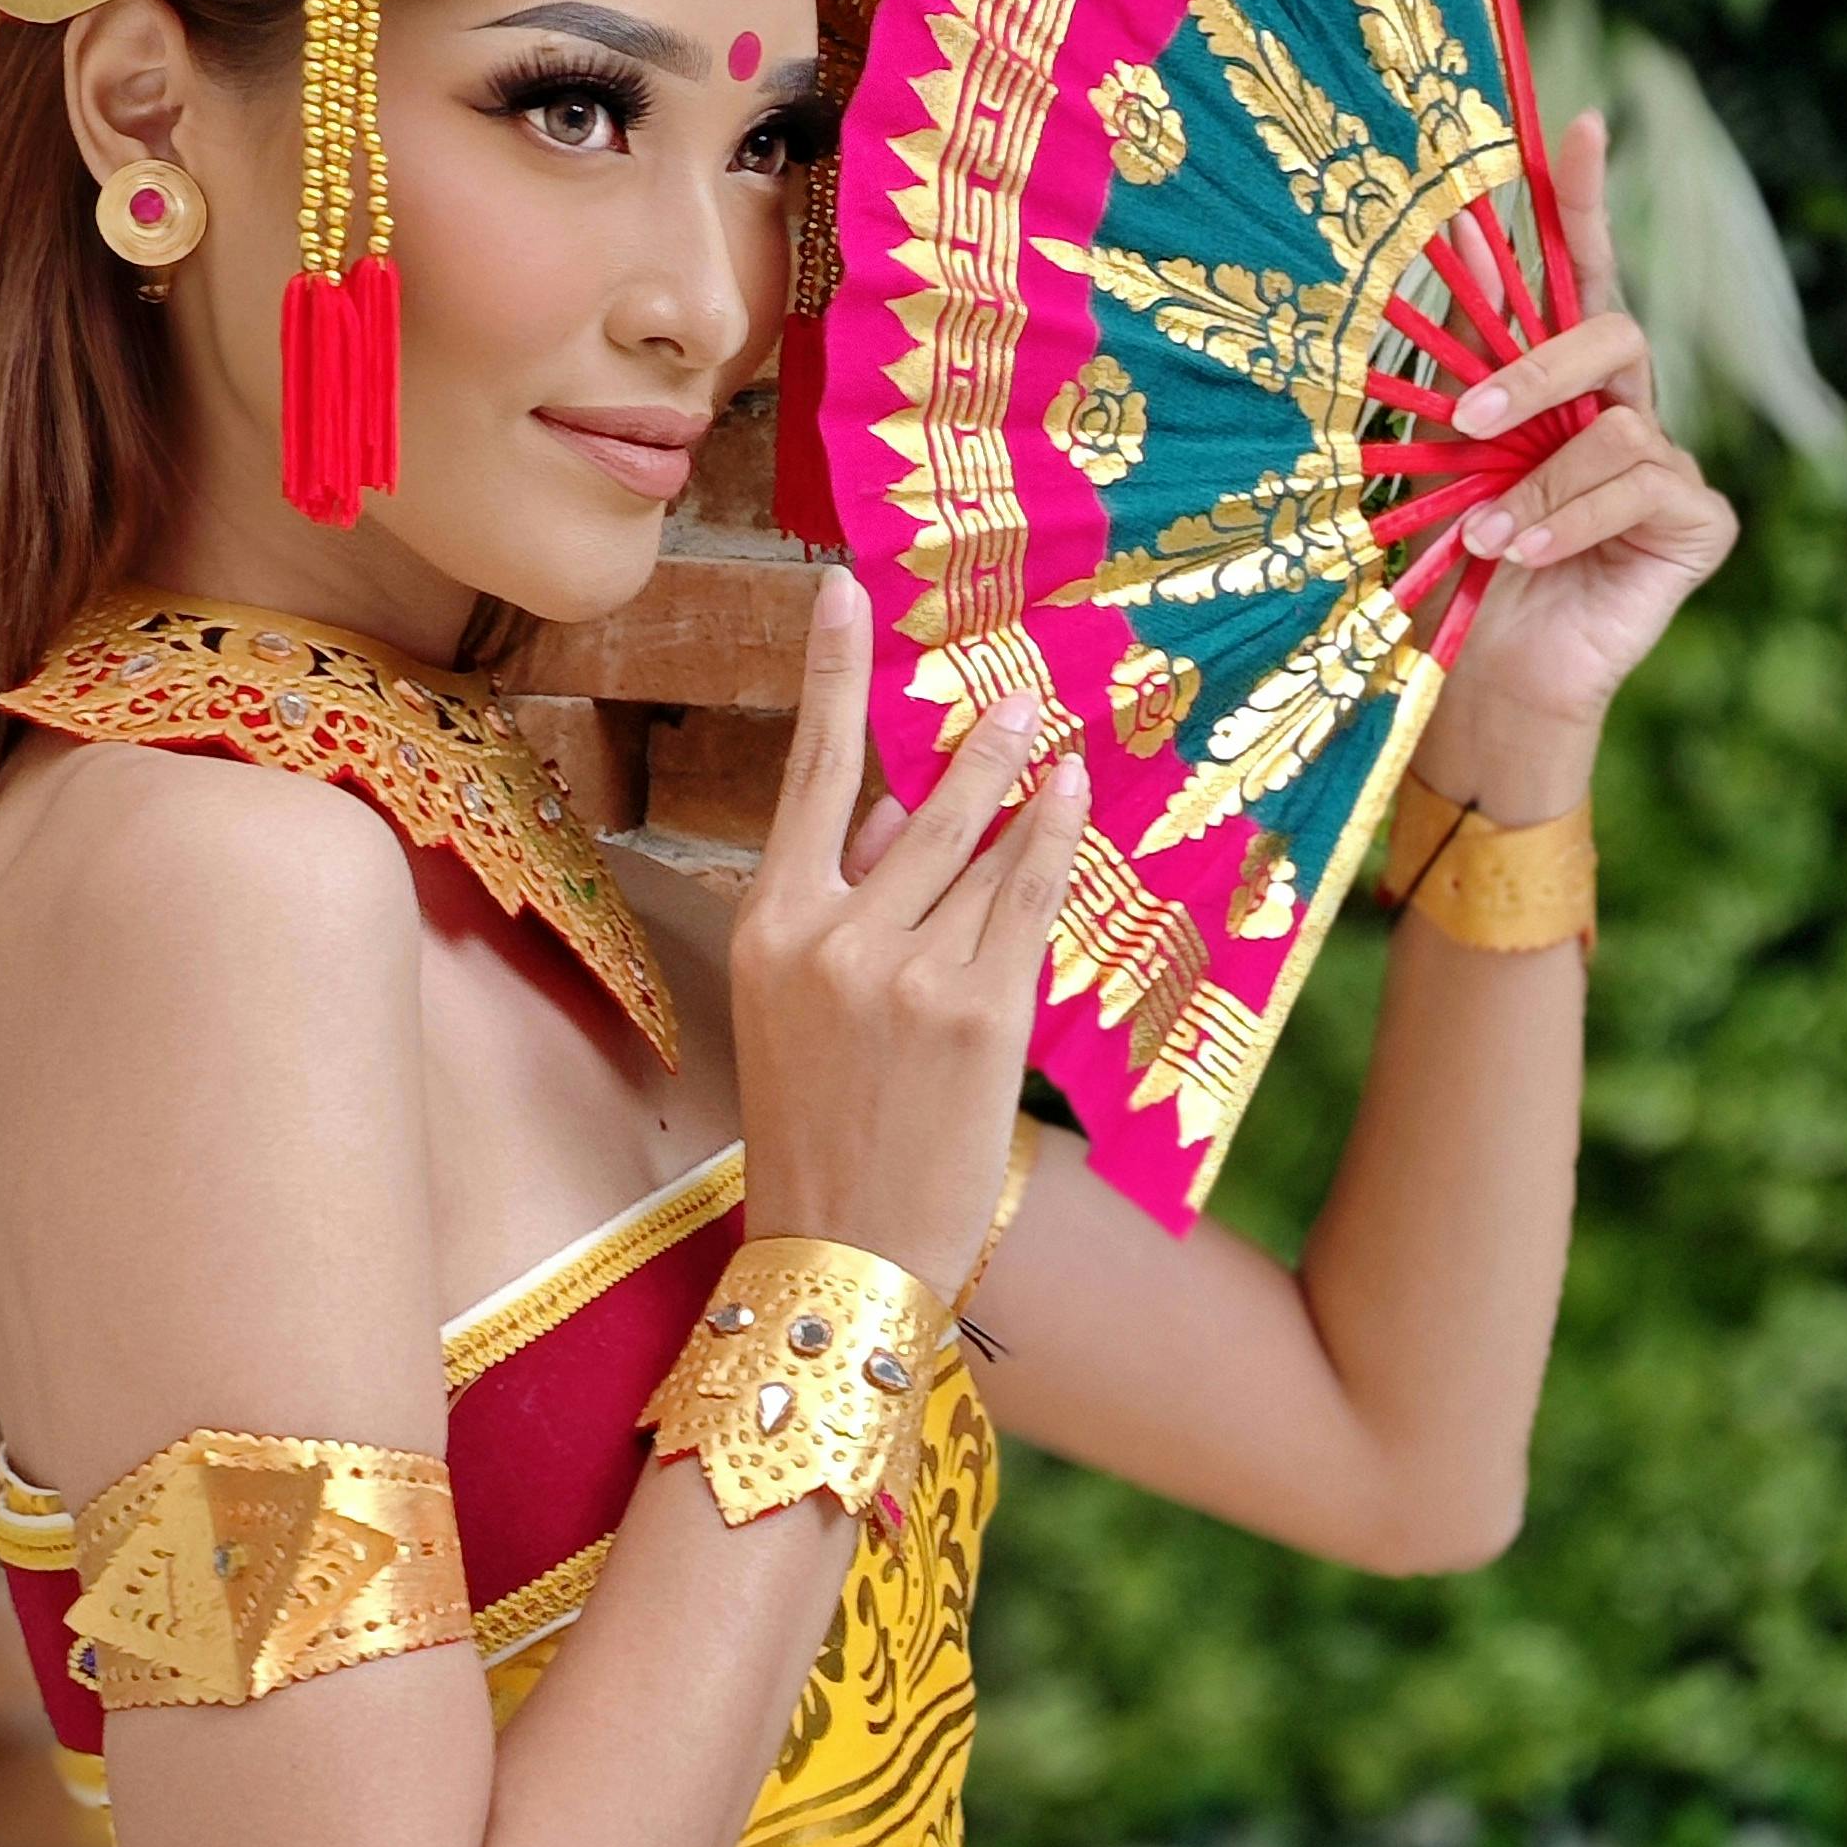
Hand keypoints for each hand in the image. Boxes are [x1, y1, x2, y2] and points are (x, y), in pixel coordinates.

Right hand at [731, 567, 1090, 1303]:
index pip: (809, 774)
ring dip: (1019, 781)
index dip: (833, 674)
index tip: (846, 592)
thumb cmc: (824, 1131)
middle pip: (917, 805)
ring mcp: (906, 972)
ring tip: (1045, 725)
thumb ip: (848, 900)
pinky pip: (1027, 899)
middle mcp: (833, 937)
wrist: (843, 1254)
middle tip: (1012, 688)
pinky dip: (1054, 839)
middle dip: (971, 741)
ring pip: (979, 849)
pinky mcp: (978, 1010)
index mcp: (773, 927)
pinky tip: (1072, 793)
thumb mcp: (802, 1010)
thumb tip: (897, 812)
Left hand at [1424, 114, 1737, 801]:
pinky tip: (1525, 551)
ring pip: (1621, 427)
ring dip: (1540, 481)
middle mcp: (1627, 408)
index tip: (1577, 124)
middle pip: (1613, 332)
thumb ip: (1458, 375)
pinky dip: (1573, 519)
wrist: (1490, 674)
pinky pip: (1647, 490)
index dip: (1584, 198)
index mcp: (1565, 381)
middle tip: (1468, 417)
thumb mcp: (1446, 458)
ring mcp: (1669, 464)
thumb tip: (1430, 257)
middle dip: (1539, 365)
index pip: (1584, 270)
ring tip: (1485, 532)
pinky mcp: (1696, 525)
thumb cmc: (1461, 565)